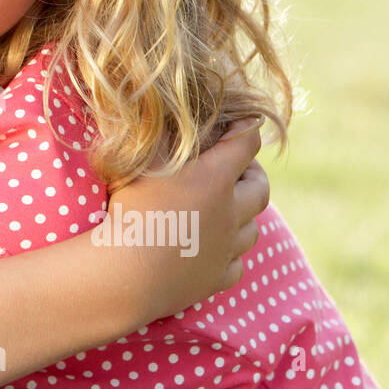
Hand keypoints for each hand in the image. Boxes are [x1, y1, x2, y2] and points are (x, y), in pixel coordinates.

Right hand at [105, 117, 267, 322]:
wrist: (127, 272)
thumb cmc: (131, 208)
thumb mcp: (142, 161)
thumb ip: (162, 135)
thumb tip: (169, 110)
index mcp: (216, 178)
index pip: (246, 144)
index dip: (246, 129)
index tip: (243, 123)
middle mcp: (231, 213)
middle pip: (261, 189)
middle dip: (254, 175)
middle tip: (240, 171)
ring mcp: (227, 249)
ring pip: (253, 229)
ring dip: (245, 216)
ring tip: (228, 211)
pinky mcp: (217, 278)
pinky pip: (236, 264)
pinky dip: (230, 253)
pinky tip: (214, 249)